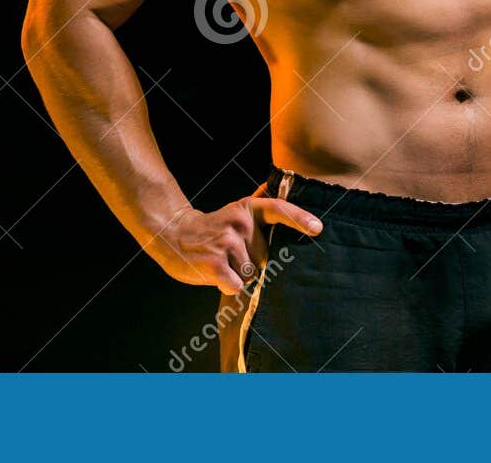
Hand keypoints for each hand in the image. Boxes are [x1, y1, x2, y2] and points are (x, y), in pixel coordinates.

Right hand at [152, 188, 321, 294]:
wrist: (172, 233)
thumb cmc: (211, 228)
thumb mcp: (236, 211)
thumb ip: (261, 212)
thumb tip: (288, 204)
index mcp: (248, 208)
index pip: (278, 209)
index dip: (300, 219)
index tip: (318, 229)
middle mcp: (239, 222)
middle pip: (265, 257)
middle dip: (253, 262)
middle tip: (231, 253)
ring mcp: (226, 243)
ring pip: (251, 274)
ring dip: (238, 275)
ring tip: (221, 262)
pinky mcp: (215, 264)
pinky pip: (236, 285)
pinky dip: (228, 286)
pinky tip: (216, 275)